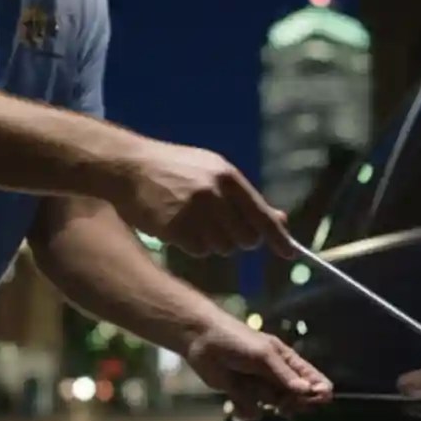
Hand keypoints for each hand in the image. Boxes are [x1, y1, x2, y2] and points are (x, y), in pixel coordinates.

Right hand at [114, 137, 293, 258]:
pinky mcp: (176, 228)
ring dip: (212, 241)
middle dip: (236, 238)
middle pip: (245, 239)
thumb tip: (281, 220)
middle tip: (217, 225)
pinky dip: (193, 245)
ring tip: (192, 219)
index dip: (278, 238)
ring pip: (222, 248)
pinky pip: (199, 251)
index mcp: (227, 176)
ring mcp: (194, 212)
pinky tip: (178, 226)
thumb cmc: (175, 169)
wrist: (129, 166)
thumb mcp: (213, 172)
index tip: (290, 254)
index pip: (261, 214)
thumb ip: (245, 199)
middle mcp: (214, 194)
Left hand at [186, 316, 332, 419]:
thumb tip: (306, 390)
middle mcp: (277, 377)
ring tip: (248, 390)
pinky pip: (251, 412)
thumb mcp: (264, 354)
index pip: (313, 379)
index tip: (318, 398)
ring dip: (261, 403)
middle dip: (289, 403)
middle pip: (296, 400)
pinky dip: (242, 409)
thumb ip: (284, 374)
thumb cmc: (237, 340)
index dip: (319, 391)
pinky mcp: (242, 396)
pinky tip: (232, 402)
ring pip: (272, 408)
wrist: (202, 341)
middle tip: (281, 404)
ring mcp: (260, 388)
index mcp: (288, 361)